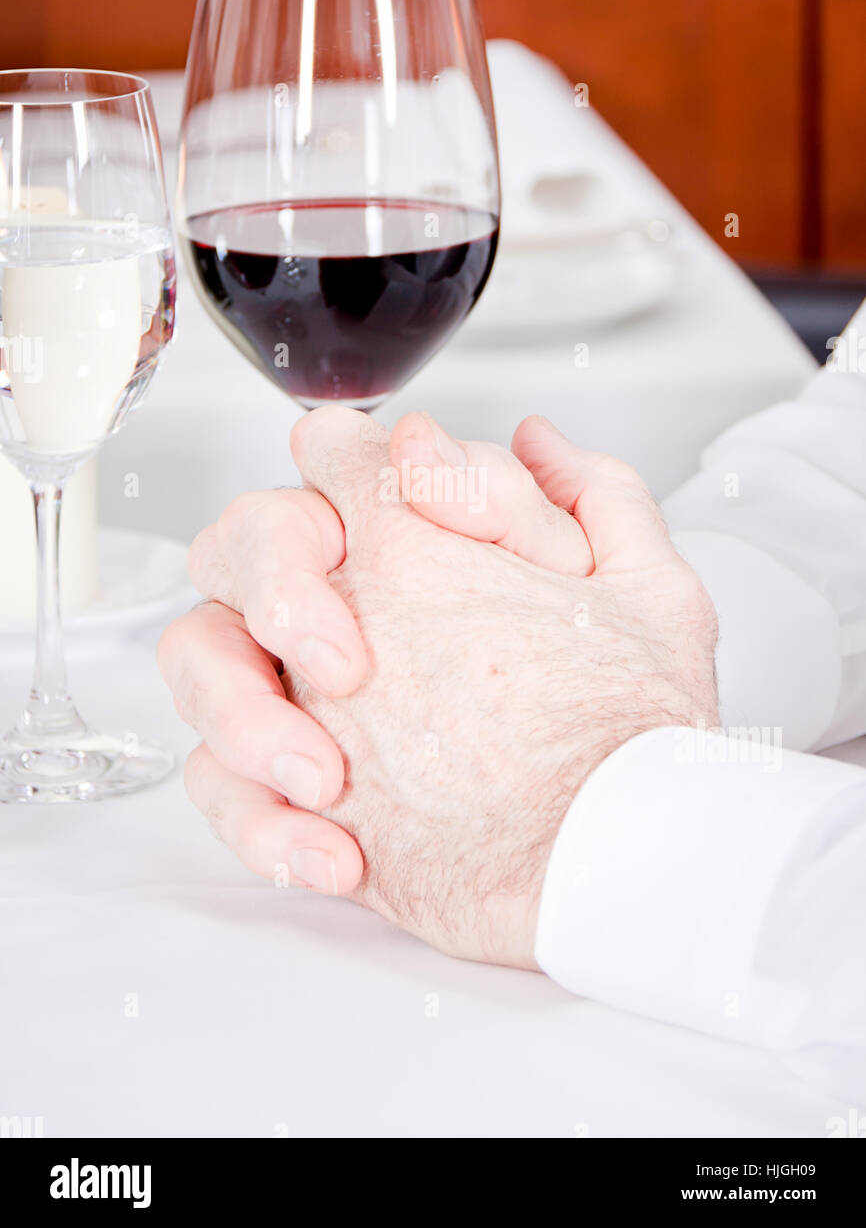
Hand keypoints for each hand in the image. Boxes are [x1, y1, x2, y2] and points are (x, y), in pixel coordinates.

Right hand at [158, 410, 718, 968]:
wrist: (622, 855)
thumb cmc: (627, 724)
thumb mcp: (643, 601)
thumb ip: (590, 501)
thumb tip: (533, 437)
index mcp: (410, 545)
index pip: (333, 461)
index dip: (344, 476)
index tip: (404, 528)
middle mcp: (341, 604)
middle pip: (236, 547)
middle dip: (278, 591)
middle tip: (347, 667)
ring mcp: (302, 693)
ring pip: (198, 660)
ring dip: (244, 718)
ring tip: (328, 781)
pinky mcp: (290, 787)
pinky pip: (221, 788)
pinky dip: (263, 825)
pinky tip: (341, 857)